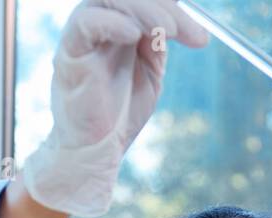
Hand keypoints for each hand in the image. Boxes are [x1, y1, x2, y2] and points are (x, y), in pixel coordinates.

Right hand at [21, 0, 207, 217]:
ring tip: (170, 32)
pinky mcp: (71, 51)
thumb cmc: (121, 112)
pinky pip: (87, 22)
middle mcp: (101, 21)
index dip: (174, 9)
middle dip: (166, 7)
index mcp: (120, 23)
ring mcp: (84, 34)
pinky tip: (133, 36)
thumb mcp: (150, 71)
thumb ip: (158, 43)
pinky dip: (113, 23)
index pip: (145, 0)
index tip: (200, 37)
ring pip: (112, 0)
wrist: (98, 149)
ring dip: (146, 11)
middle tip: (190, 34)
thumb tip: (185, 25)